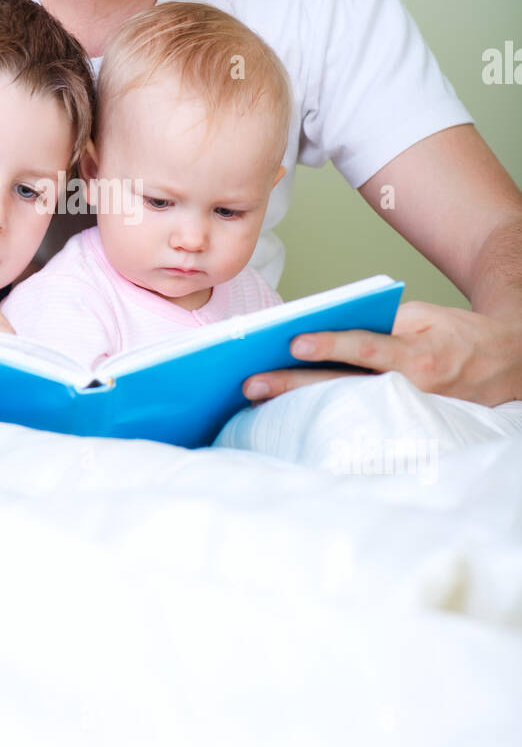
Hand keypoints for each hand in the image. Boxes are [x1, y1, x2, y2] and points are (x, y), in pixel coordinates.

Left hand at [242, 300, 521, 407]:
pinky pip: (356, 423)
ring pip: (342, 408)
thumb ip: (379, 325)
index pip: (367, 348)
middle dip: (293, 385)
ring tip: (259, 399)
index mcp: (418, 355)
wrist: (508, 364)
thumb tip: (321, 331)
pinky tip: (288, 414)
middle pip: (342, 386)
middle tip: (251, 382)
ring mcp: (407, 415)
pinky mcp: (404, 429)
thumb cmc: (458, 335)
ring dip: (298, 404)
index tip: (293, 342)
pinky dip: (321, 418)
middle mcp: (412, 390)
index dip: (331, 345)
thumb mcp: (424, 317)